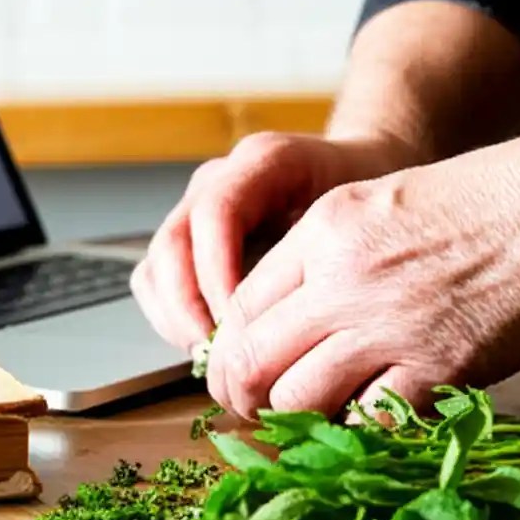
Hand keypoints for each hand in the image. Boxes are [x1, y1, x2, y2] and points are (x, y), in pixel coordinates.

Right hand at [131, 132, 413, 350]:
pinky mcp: (188, 240)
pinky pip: (156, 280)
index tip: (237, 324)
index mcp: (262, 162)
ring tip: (211, 357)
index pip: (216, 212)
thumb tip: (301, 317)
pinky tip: (204, 346)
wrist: (359, 176)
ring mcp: (197, 208)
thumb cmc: (363, 200)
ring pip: (157, 263)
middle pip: (174, 241)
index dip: (218, 272)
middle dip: (189, 306)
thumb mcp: (361, 215)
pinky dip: (170, 317)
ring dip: (175, 316)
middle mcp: (219, 180)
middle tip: (218, 353)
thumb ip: (329, 250)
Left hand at [205, 128, 519, 419]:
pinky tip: (385, 417)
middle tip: (264, 411)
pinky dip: (366, 431)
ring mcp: (388, 324)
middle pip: (248, 359)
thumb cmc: (504, 196)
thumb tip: (307, 319)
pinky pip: (367, 425)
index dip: (238, 346)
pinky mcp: (440, 369)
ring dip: (301, 420)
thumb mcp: (396, 201)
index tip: (256, 368)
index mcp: (326, 226)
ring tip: (325, 419)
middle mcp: (342, 275)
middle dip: (245, 395)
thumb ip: (342, 255)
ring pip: (294, 401)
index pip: (242, 305)